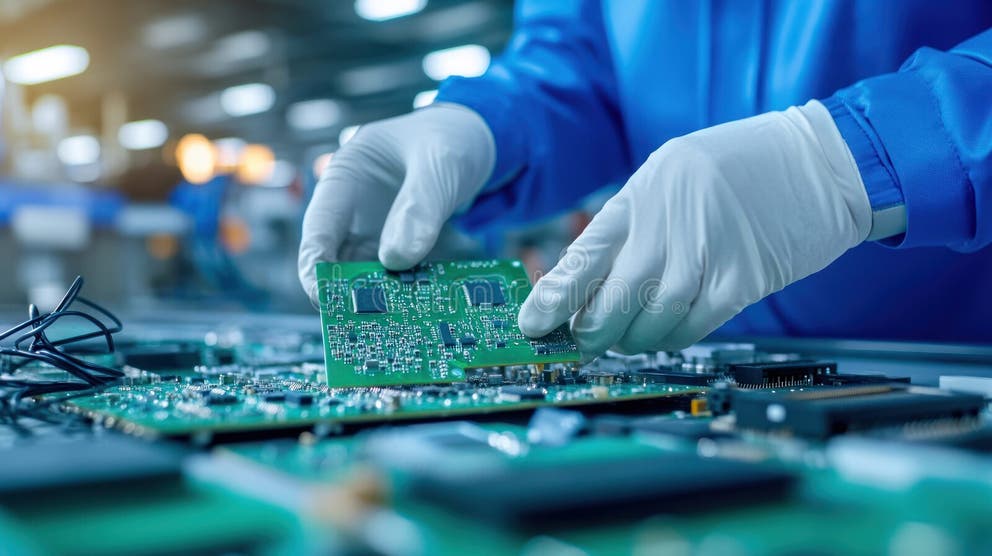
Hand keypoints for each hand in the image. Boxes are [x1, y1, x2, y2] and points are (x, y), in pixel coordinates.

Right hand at [298, 104, 494, 302]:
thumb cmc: (451, 140)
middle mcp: (351, 208)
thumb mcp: (441, 164)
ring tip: (390, 323)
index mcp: (346, 176)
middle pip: (334, 259)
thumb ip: (421, 207)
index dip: (315, 267)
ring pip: (361, 273)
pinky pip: (391, 275)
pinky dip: (400, 293)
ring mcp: (373, 229)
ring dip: (374, 297)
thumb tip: (396, 259)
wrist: (477, 142)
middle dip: (345, 291)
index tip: (324, 298)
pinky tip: (414, 310)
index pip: (318, 229)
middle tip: (362, 321)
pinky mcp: (397, 246)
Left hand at [518, 100, 871, 356]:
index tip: (531, 324)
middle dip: (590, 330)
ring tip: (625, 336)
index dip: (552, 298)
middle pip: (612, 298)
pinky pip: (693, 325)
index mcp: (644, 191)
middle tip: (583, 340)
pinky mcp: (744, 279)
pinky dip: (673, 336)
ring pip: (651, 320)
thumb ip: (633, 222)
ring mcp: (709, 252)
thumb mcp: (672, 174)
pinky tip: (666, 331)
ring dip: (631, 339)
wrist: (821, 161)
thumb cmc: (741, 167)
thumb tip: (589, 282)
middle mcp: (669, 222)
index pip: (584, 255)